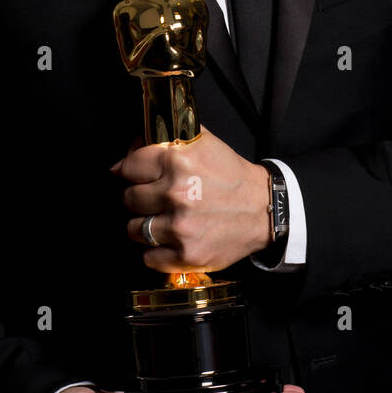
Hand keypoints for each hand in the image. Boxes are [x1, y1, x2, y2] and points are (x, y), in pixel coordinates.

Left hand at [111, 125, 272, 273]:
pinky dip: (156, 251)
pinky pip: (149, 257)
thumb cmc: (230, 176)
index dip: (131, 171)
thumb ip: (167, 135)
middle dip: (139, 198)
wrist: (263, 208)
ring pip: (134, 229)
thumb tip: (135, 142)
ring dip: (144, 226)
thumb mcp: (203, 141)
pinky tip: (170, 240)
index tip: (136, 176)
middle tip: (155, 198)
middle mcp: (177, 193)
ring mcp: (180, 227)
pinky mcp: (187, 255)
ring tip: (162, 220)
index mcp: (178, 161)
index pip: (128, 167)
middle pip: (129, 199)